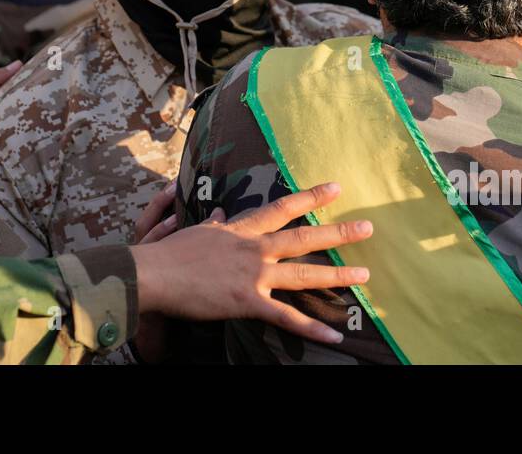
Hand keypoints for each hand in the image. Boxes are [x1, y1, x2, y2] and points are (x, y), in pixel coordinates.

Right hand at [132, 182, 371, 343]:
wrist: (153, 273)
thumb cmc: (170, 253)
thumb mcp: (197, 231)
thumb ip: (216, 223)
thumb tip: (222, 210)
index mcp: (242, 229)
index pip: (282, 208)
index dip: (310, 197)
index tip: (335, 188)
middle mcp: (254, 248)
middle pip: (304, 237)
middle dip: (338, 232)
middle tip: (368, 228)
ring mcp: (254, 275)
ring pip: (303, 273)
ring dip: (337, 274)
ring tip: (365, 275)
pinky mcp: (247, 301)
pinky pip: (286, 317)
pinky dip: (311, 327)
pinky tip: (334, 333)